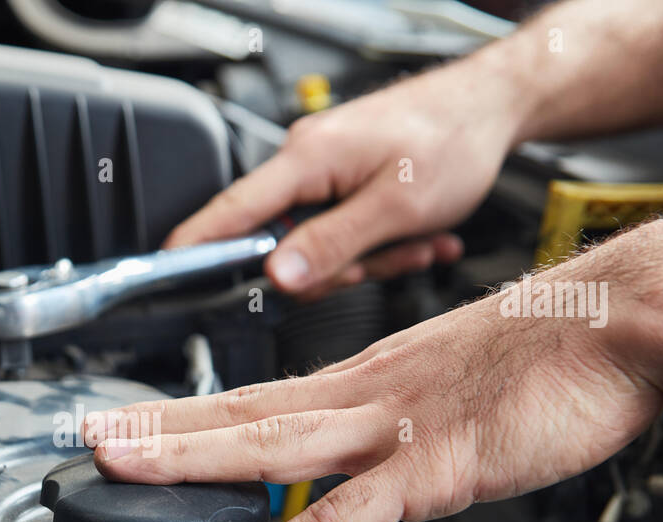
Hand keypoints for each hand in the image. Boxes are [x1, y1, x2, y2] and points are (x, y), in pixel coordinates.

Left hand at [82, 236, 662, 521]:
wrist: (612, 323)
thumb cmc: (539, 355)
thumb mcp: (442, 383)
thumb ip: (389, 423)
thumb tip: (353, 459)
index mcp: (360, 382)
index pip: (249, 400)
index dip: (181, 416)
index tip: (127, 422)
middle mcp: (358, 400)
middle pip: (236, 416)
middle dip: (154, 430)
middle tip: (86, 436)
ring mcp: (388, 433)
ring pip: (266, 447)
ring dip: (186, 458)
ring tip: (118, 462)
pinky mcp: (430, 470)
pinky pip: (343, 516)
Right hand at [164, 64, 522, 296]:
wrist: (496, 106)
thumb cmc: (453, 139)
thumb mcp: (395, 208)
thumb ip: (332, 244)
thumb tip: (278, 274)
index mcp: (306, 161)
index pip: (231, 212)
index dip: (195, 246)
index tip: (167, 270)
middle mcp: (307, 162)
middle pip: (283, 244)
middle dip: (335, 265)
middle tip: (381, 257)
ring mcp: (326, 171)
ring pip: (320, 244)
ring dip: (370, 255)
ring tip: (414, 240)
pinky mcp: (346, 179)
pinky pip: (344, 229)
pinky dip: (381, 241)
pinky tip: (418, 235)